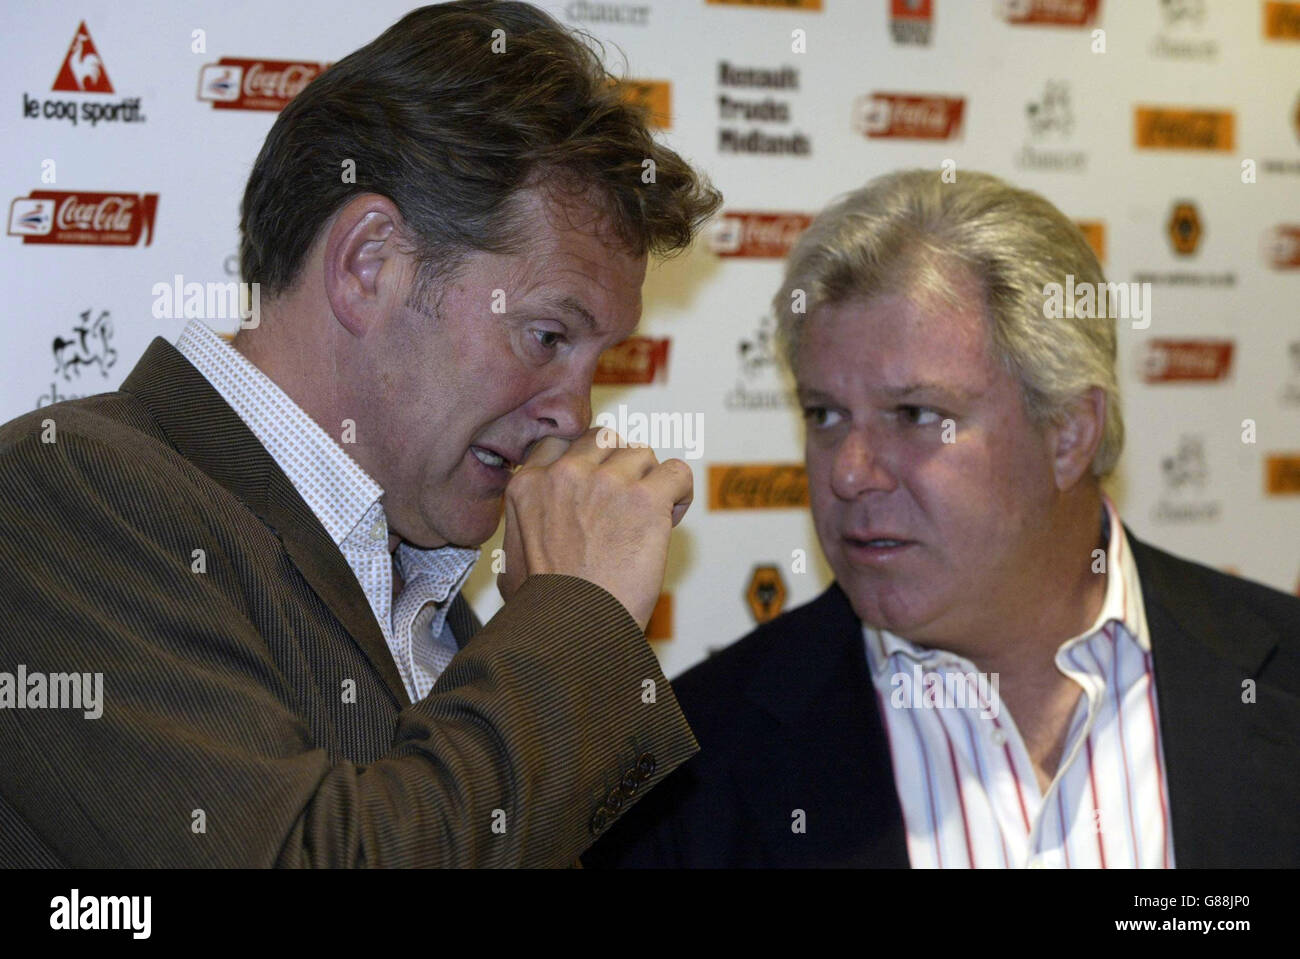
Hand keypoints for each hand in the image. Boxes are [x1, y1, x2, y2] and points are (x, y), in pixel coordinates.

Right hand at [497, 428, 692, 631]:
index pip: (562, 442)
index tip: (596, 486)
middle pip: (604, 439)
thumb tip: (527, 533)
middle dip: (619, 465)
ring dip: (650, 480)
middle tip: (626, 503)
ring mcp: (607, 482)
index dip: (586, 461)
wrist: (574, 631)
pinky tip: (671, 517)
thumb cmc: (543, 610)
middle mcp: (565, 474)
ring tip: (651, 516)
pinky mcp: (645, 499)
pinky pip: (677, 472)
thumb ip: (520, 531)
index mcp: (528, 484)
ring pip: (642, 453)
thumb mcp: (510, 563)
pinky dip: (680, 492)